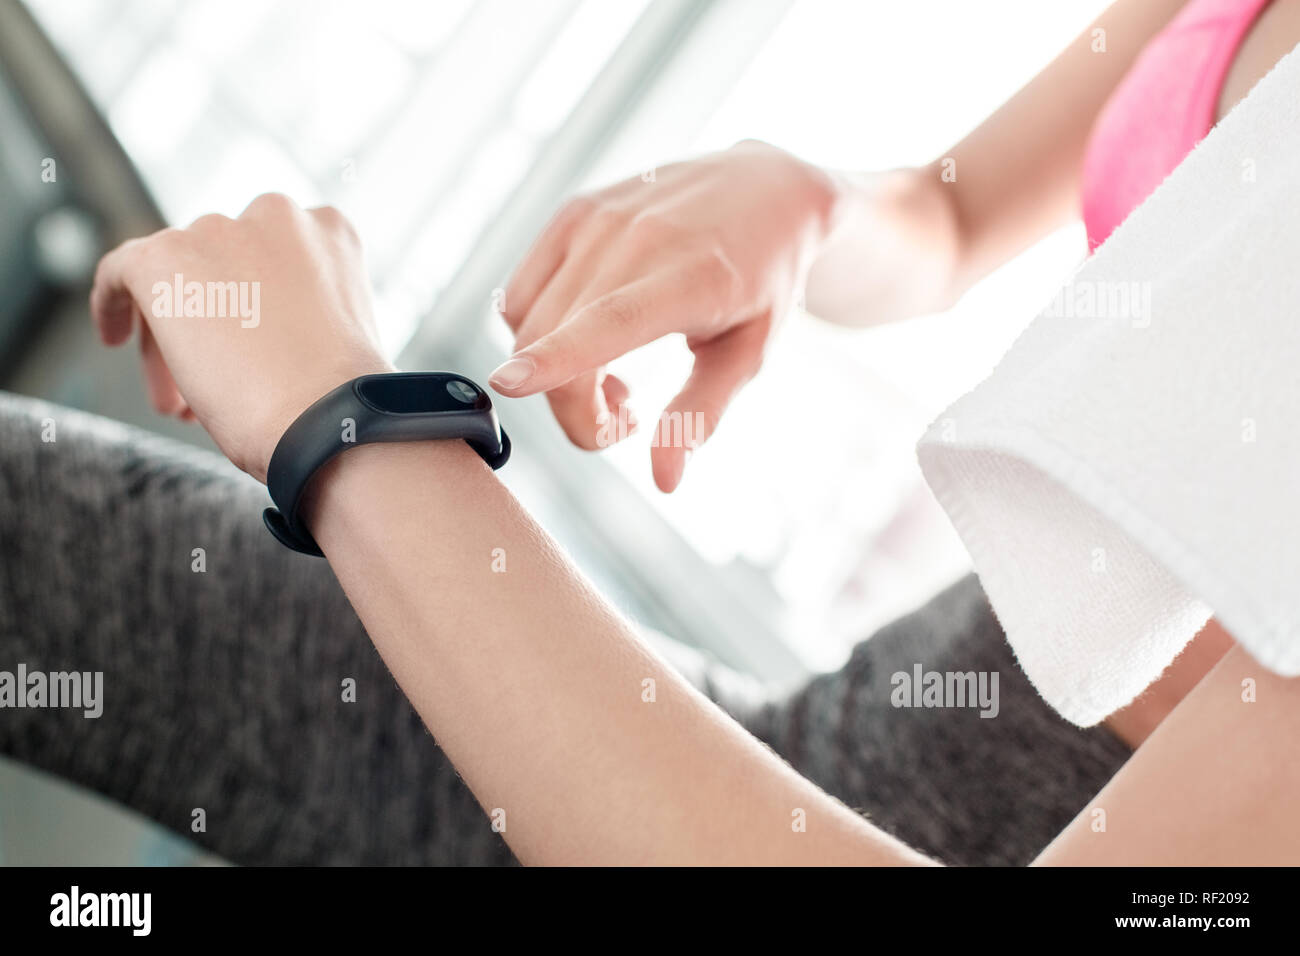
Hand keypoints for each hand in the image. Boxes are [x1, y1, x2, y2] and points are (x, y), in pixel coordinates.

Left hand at [89, 193, 391, 482]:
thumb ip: (299, 310)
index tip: (247, 354)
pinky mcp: (166, 257)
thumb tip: (249, 334)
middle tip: (212, 386)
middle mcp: (277, 216)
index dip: (253, 310)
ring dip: (177, 337)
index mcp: (330, 232)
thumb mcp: (335, 334)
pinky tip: (114, 336)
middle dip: (214, 324)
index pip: (271, 259)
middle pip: (221, 266)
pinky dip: (113, 302)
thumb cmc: (339, 400)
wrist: (326, 420)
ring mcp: (219, 232)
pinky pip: (121, 270)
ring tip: (184, 401)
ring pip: (177, 278)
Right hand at [491, 139, 838, 491]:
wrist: (763, 188)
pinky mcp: (571, 214)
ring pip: (529, 323)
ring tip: (615, 374)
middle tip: (625, 418)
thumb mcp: (749, 354)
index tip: (509, 386)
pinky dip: (539, 336)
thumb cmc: (761, 282)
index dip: (558, 357)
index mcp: (691, 277)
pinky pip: (522, 297)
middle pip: (557, 341)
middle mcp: (637, 238)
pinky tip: (586, 337)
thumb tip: (664, 482)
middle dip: (574, 407)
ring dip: (556, 375)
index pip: (611, 319)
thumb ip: (701, 414)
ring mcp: (596, 220)